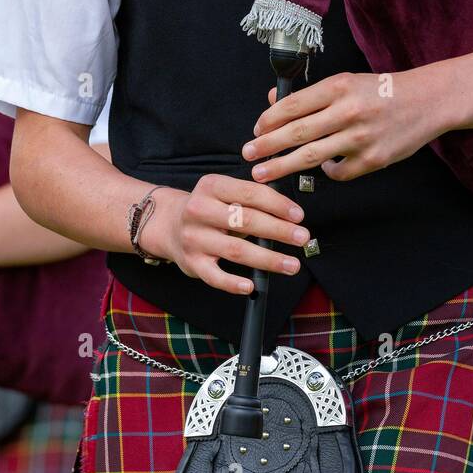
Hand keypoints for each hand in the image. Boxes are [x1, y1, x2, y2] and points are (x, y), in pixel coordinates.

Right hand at [144, 176, 310, 296]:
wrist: (169, 226)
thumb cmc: (209, 209)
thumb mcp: (223, 193)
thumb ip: (251, 198)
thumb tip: (290, 213)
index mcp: (211, 186)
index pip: (250, 193)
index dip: (277, 204)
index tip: (298, 216)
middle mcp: (199, 210)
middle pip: (245, 221)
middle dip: (278, 230)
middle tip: (302, 238)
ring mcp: (194, 238)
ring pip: (236, 250)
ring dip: (268, 259)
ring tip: (292, 265)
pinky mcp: (192, 262)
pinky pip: (214, 276)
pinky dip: (233, 283)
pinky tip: (251, 286)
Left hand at [242, 69, 448, 182]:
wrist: (426, 101)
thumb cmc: (381, 91)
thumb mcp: (346, 82)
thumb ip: (311, 95)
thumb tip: (273, 104)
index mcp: (338, 87)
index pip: (293, 105)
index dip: (268, 120)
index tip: (255, 130)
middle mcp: (348, 111)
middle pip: (296, 133)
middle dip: (266, 146)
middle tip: (248, 154)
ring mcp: (360, 138)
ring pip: (311, 157)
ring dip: (282, 166)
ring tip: (262, 173)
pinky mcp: (372, 159)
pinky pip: (338, 172)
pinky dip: (326, 171)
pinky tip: (322, 167)